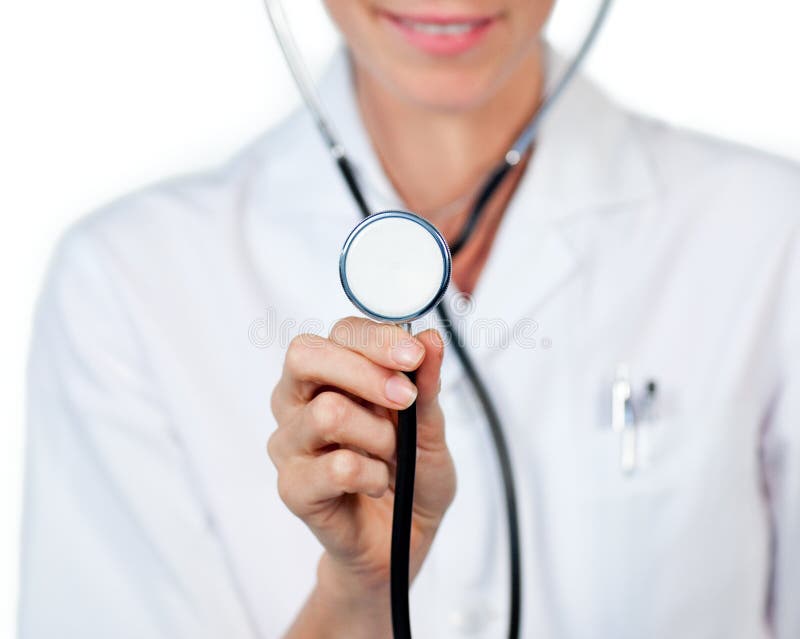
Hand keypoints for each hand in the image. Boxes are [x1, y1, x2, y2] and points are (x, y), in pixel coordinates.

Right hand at [268, 317, 455, 635]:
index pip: (340, 332)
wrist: (402, 541)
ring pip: (326, 412)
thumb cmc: (410, 477)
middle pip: (305, 356)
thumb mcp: (430, 428)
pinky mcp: (292, 487)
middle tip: (405, 402)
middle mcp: (299, 400)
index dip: (378, 340)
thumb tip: (430, 339)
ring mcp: (289, 443)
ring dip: (378, 436)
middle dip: (367, 374)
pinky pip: (335, 467)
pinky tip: (375, 484)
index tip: (415, 357)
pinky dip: (371, 475)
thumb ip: (426, 385)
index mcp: (331, 374)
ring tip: (390, 456)